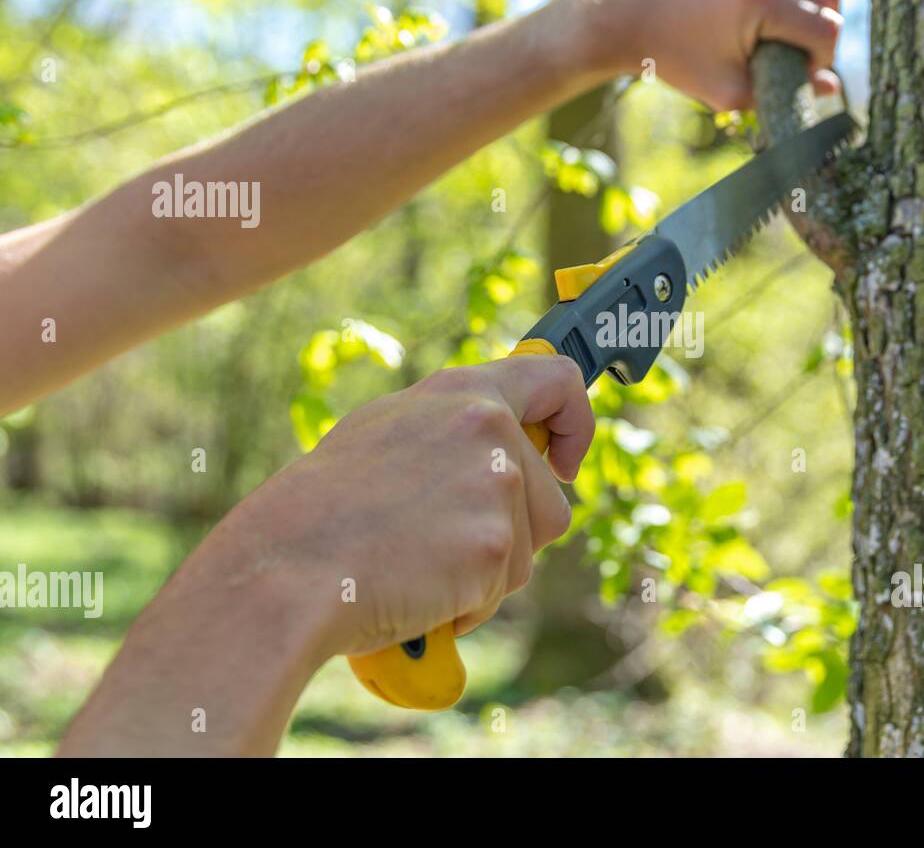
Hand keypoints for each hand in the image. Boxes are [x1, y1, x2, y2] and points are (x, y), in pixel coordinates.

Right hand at [206, 354, 593, 657]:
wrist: (285, 568)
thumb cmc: (323, 510)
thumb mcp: (386, 434)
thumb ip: (452, 430)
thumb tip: (503, 440)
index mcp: (461, 392)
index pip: (556, 379)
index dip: (576, 423)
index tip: (564, 461)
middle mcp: (487, 427)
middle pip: (551, 501)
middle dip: (514, 536)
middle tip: (443, 546)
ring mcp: (495, 486)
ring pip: (530, 552)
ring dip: (486, 574)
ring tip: (418, 565)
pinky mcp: (494, 546)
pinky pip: (502, 591)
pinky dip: (466, 605)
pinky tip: (415, 591)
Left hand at [592, 0, 846, 109]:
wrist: (627, 17)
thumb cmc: (677, 59)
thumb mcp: (728, 91)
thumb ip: (783, 90)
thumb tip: (832, 86)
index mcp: (757, 0)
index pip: (826, 28)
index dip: (822, 57)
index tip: (802, 69)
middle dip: (821, 24)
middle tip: (797, 45)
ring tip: (790, 14)